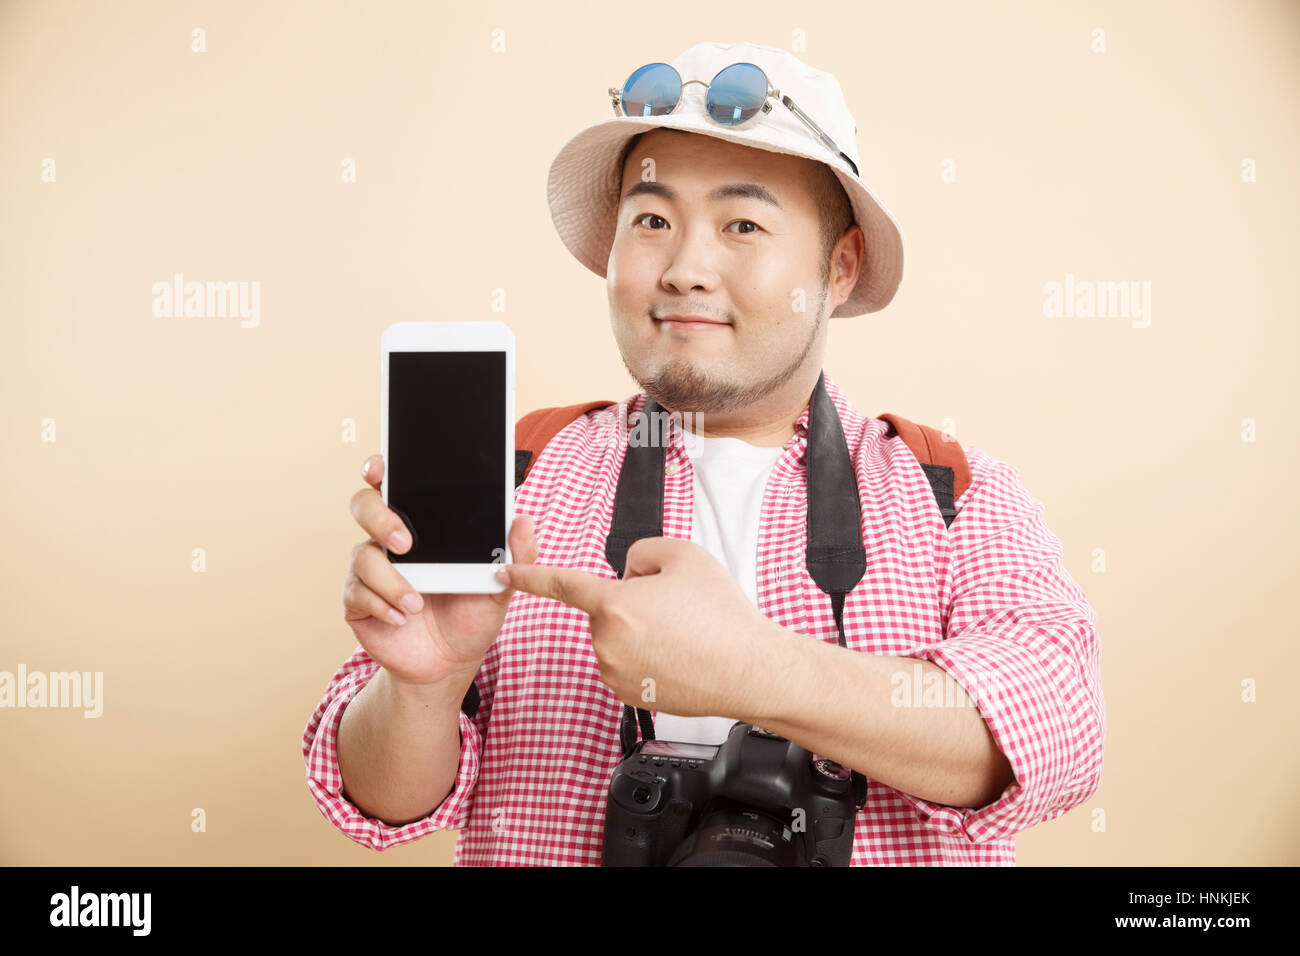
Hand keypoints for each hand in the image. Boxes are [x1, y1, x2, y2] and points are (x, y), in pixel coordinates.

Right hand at [342, 453, 539, 684]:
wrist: (451, 661)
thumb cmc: (472, 613)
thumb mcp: (502, 585)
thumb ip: (517, 554)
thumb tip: (524, 521)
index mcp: (422, 524)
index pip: (395, 484)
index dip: (380, 468)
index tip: (382, 467)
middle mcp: (390, 540)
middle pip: (364, 506)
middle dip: (379, 517)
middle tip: (406, 542)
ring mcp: (371, 570)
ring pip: (361, 555)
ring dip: (390, 579)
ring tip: (417, 602)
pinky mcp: (358, 602)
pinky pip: (356, 592)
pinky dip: (381, 603)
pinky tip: (402, 616)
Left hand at [497, 536, 780, 717]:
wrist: (751, 669)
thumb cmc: (722, 616)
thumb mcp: (684, 555)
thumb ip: (642, 551)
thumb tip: (628, 572)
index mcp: (614, 605)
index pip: (561, 584)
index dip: (529, 575)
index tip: (505, 572)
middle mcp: (608, 643)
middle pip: (606, 609)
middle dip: (632, 602)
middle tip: (676, 608)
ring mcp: (617, 673)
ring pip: (616, 638)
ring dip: (640, 631)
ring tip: (684, 634)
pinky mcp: (630, 695)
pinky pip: (627, 664)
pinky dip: (646, 657)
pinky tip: (678, 656)